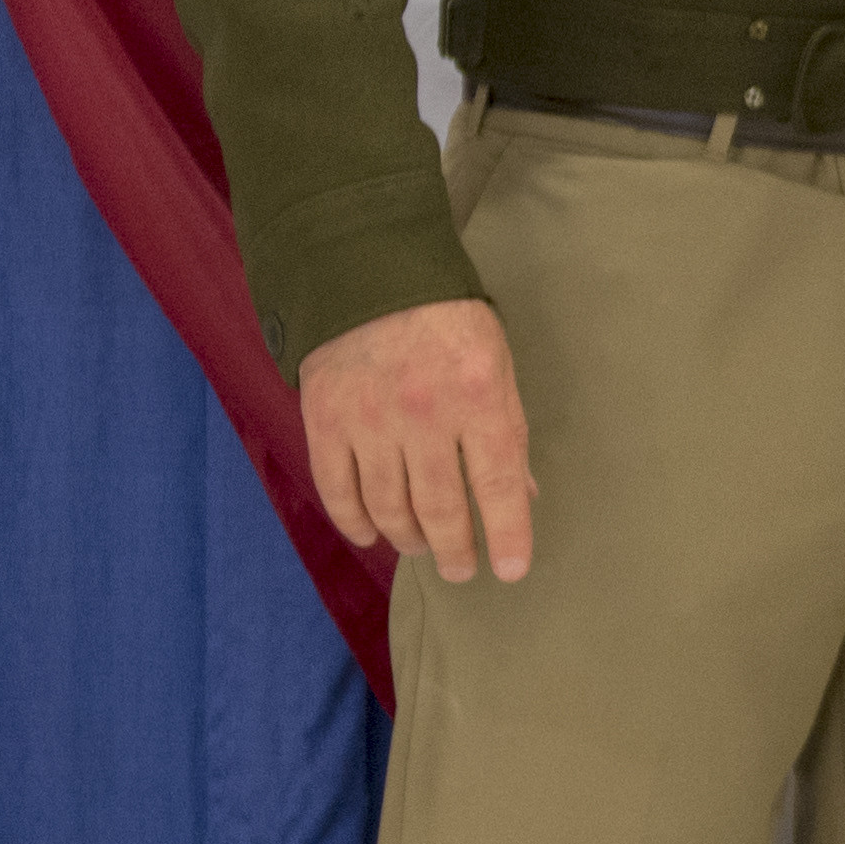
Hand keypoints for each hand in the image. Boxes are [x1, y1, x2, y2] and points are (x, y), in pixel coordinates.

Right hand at [301, 298, 534, 584]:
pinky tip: (371, 535)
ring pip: (388, 506)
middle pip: (440, 506)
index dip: (507, 535)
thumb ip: (506, 431)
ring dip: (408, 538)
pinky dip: (354, 521)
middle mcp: (423, 415)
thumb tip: (520, 495)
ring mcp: (369, 420)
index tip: (510, 571)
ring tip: (421, 548)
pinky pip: (338, 488)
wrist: (367, 272)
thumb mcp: (496, 366)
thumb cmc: (447, 322)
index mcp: (477, 398)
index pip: (498, 485)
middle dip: (454, 549)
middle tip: (462, 570)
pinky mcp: (324, 419)